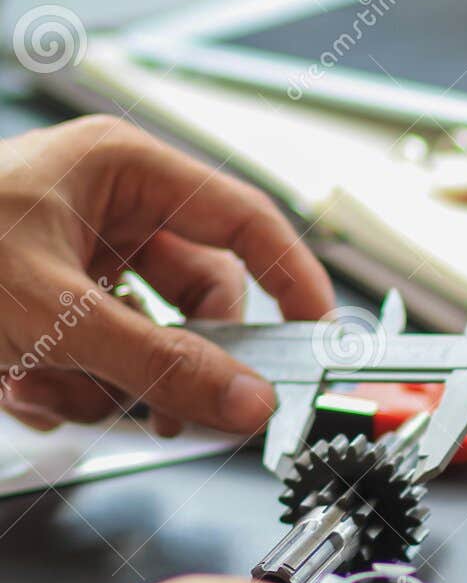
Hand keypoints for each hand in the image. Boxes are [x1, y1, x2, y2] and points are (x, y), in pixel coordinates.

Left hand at [0, 115, 334, 436]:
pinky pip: (109, 357)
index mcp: (126, 171)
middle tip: (175, 410)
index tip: (317, 338)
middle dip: (180, 362)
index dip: (294, 280)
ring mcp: (85, 257)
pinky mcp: (58, 302)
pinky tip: (33, 389)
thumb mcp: (55, 314)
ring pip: (154, 339)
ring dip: (117, 385)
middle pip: (202, 299)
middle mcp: (113, 209)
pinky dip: (79, 388)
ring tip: (62, 395)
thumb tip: (245, 400)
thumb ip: (162, 363)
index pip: (247, 220)